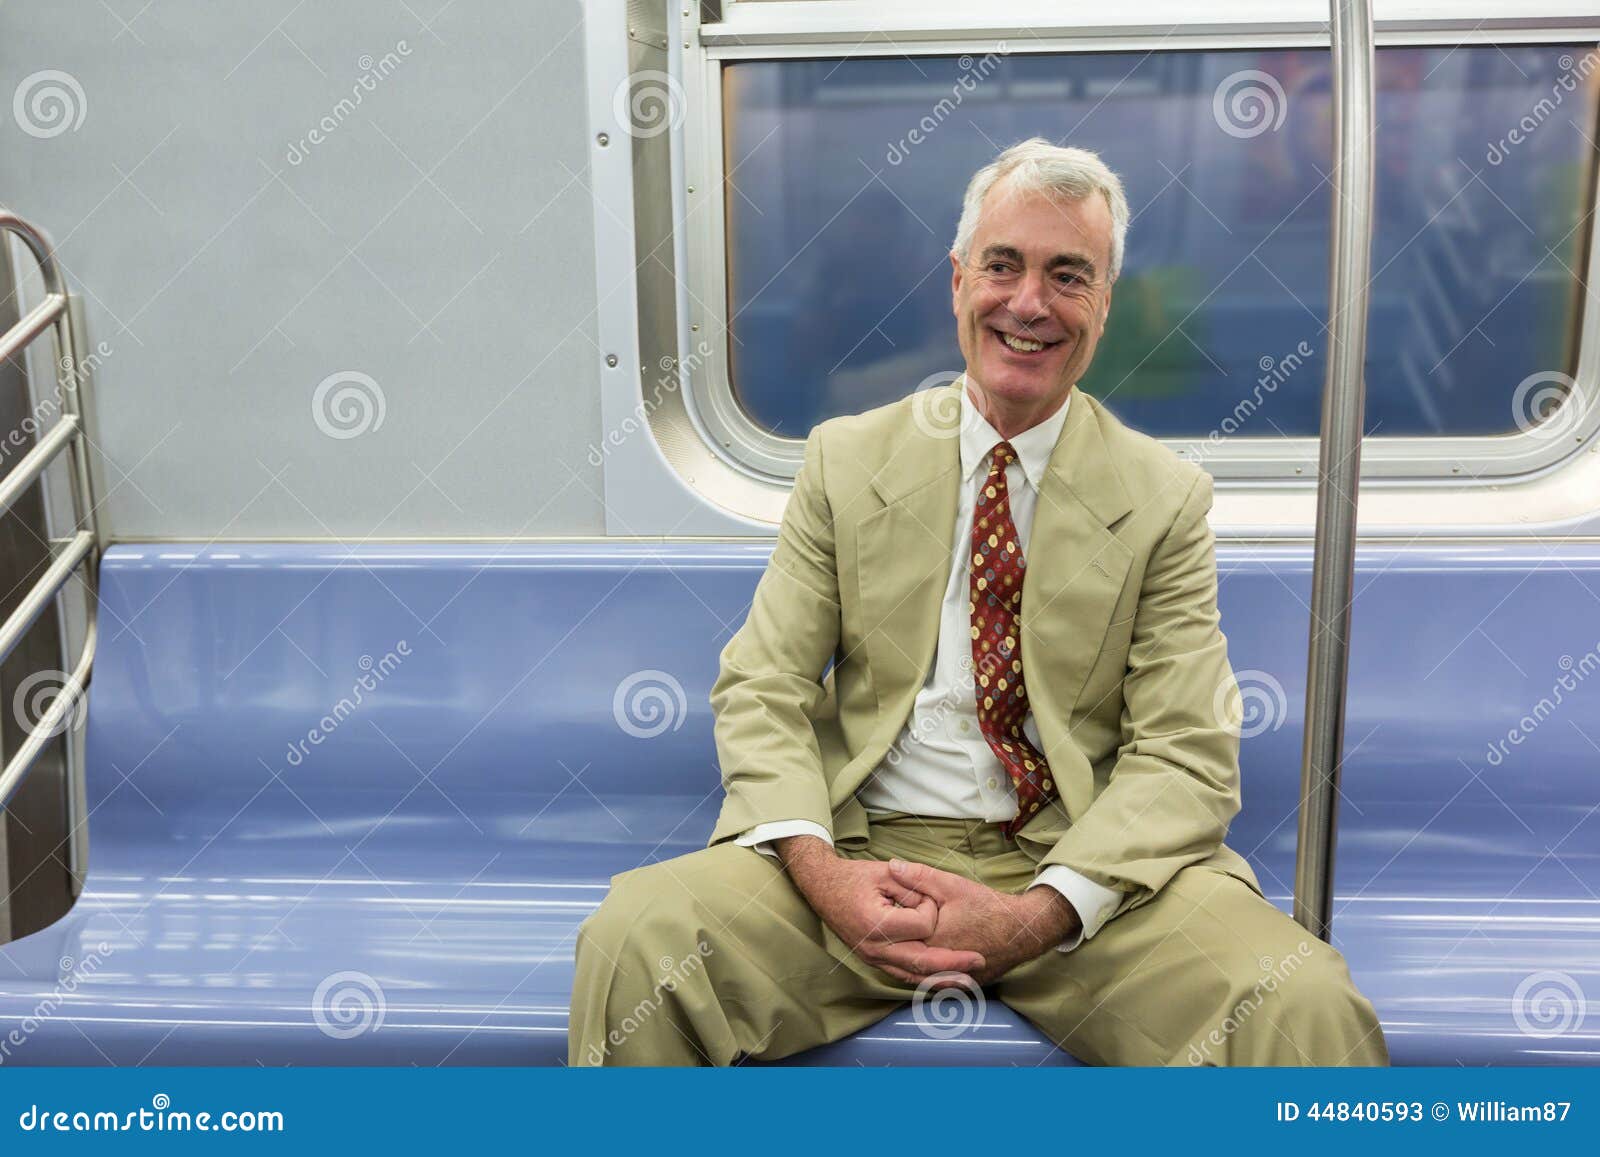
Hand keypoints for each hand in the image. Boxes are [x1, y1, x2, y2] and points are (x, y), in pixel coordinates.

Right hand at [776, 836, 985, 982]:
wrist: (823, 888)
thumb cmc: (854, 878)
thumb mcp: (884, 872)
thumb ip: (912, 886)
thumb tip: (932, 906)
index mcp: (876, 923)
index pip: (921, 925)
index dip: (930, 908)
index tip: (924, 895)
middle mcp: (874, 947)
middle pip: (922, 962)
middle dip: (954, 965)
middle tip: (979, 962)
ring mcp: (873, 958)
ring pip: (913, 976)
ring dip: (943, 979)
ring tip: (969, 980)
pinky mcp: (875, 961)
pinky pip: (903, 975)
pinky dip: (925, 979)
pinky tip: (944, 980)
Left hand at [885, 858, 1080, 985]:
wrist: (1022, 930)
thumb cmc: (988, 907)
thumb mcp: (951, 885)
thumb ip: (919, 876)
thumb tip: (891, 866)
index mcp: (931, 943)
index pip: (898, 940)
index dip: (886, 928)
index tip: (876, 918)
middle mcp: (939, 967)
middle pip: (906, 962)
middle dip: (891, 949)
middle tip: (879, 937)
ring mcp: (953, 979)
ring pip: (921, 977)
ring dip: (907, 966)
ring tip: (896, 951)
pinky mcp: (966, 984)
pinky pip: (939, 983)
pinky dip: (928, 975)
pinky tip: (922, 964)